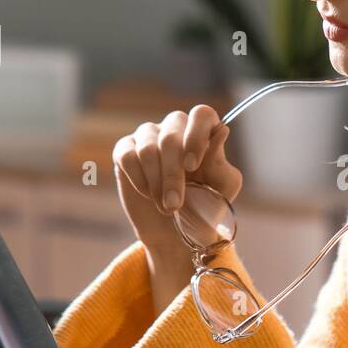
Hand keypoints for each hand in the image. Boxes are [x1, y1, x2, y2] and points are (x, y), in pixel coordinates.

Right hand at [112, 105, 243, 253]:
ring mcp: (149, 136)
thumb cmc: (204, 208)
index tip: (192, 166)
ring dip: (157, 183)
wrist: (176, 233)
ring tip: (166, 207)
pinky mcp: (125, 149)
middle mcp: (176, 127)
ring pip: (148, 149)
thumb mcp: (221, 191)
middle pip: (171, 136)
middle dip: (173, 175)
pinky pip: (128, 156)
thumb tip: (222, 131)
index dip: (196, 136)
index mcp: (204, 132)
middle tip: (175, 204)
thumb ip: (221, 162)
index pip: (201, 114)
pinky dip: (139, 180)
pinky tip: (148, 195)